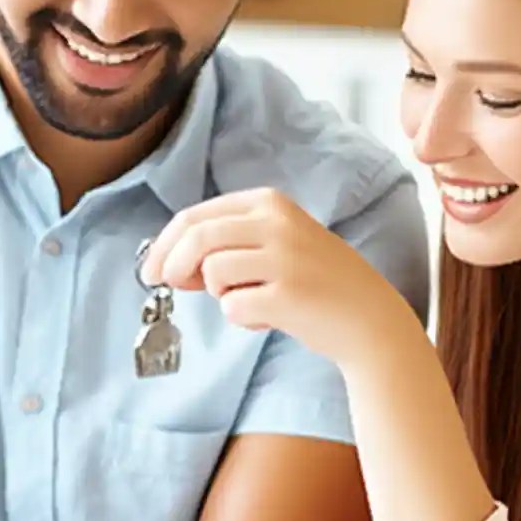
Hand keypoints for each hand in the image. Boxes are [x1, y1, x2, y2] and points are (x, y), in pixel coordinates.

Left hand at [140, 188, 402, 365]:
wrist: (368, 316)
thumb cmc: (313, 281)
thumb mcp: (274, 243)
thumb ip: (226, 244)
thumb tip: (167, 262)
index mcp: (269, 202)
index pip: (196, 215)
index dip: (165, 244)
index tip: (152, 268)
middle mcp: (277, 222)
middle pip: (196, 238)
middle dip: (172, 265)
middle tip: (169, 286)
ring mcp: (284, 257)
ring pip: (213, 273)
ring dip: (220, 294)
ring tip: (251, 299)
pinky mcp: (288, 294)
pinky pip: (233, 307)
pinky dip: (242, 318)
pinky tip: (270, 317)